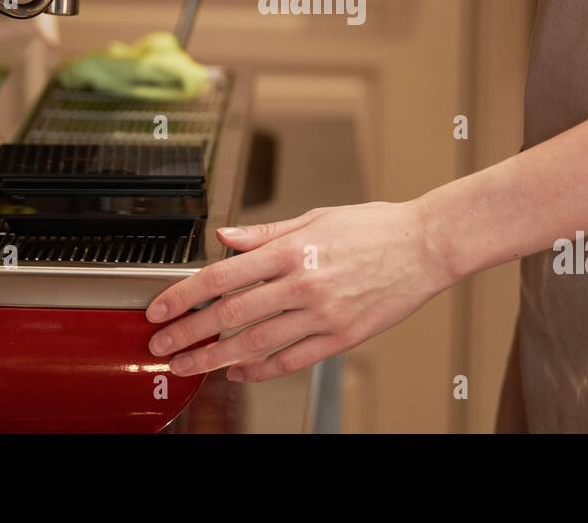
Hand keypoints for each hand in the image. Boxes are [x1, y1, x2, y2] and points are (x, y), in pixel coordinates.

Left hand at [145, 201, 451, 381]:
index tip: (160, 308)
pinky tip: (240, 372)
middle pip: (231, 316)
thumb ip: (264, 233)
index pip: (222, 276)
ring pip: (256, 345)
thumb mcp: (315, 217)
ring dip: (215, 359)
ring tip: (190, 366)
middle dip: (189, 334)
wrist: (427, 246)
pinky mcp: (343, 337)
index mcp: (292, 250)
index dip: (184, 295)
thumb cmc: (375, 228)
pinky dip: (261, 370)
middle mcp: (304, 284)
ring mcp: (324, 315)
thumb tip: (223, 236)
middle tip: (162, 345)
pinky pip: (292, 359)